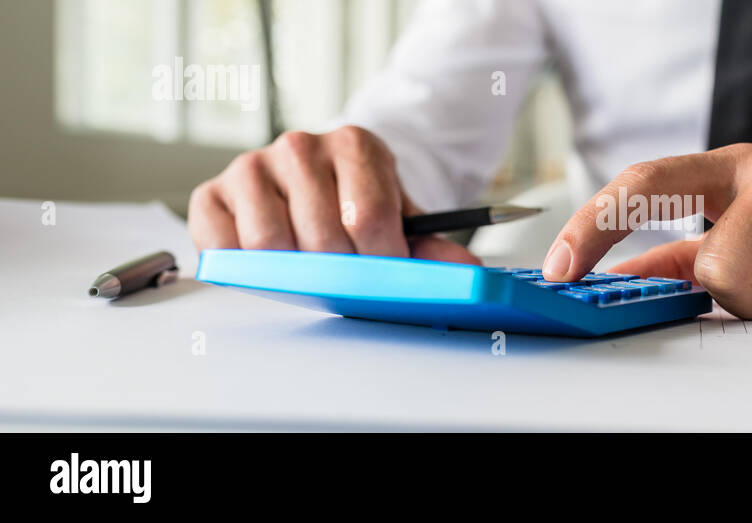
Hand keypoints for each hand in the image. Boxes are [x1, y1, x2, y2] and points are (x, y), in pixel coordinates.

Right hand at [187, 126, 478, 263]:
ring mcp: (251, 166)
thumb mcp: (401, 220)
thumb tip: (466, 274)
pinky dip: (239, 265)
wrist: (317, 186)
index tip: (384, 270)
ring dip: (289, 268)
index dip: (380, 258)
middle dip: (337, 269)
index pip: (369, 215)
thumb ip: (432, 248)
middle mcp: (299, 146)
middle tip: (344, 273)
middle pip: (320, 235)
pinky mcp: (211, 193)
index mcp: (354, 144)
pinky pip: (220, 243)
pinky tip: (263, 260)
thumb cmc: (357, 206)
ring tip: (305, 263)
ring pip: (268, 242)